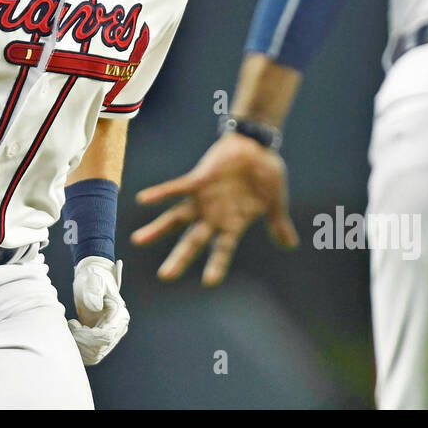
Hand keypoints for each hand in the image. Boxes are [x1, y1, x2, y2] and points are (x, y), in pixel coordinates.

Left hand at [66, 256, 128, 364]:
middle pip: (100, 349)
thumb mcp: (92, 279)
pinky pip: (91, 354)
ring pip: (95, 355)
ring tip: (70, 330)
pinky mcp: (101, 340)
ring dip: (79, 348)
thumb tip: (95, 306)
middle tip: (69, 328)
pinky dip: (79, 350)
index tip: (74, 324)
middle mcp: (118, 328)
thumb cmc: (93, 277)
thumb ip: (93, 290)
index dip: (87, 336)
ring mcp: (110, 335)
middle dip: (81, 343)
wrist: (92, 279)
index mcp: (119, 315)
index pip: (105, 336)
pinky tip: (73, 333)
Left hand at [131, 131, 298, 286]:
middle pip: (192, 241)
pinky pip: (176, 188)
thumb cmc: (266, 175)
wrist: (257, 145)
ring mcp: (203, 198)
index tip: (208, 283)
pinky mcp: (197, 179)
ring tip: (137, 241)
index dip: (215, 265)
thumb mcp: (276, 202)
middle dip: (179, 258)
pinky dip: (160, 194)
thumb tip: (290, 245)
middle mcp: (213, 215)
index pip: (222, 250)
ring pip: (176, 218)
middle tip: (164, 276)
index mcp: (233, 224)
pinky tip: (142, 200)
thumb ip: (278, 223)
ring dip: (158, 229)